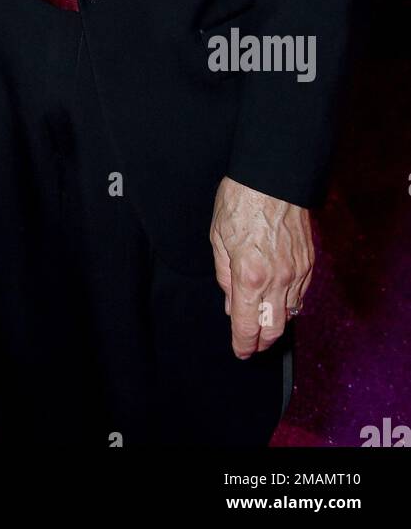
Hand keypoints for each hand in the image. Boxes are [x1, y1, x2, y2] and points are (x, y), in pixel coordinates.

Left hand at [209, 176, 313, 358]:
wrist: (273, 176)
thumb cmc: (241, 201)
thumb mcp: (218, 238)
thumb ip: (224, 276)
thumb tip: (230, 304)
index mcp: (248, 276)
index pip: (247, 326)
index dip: (243, 344)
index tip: (240, 352)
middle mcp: (277, 280)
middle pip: (273, 328)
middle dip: (261, 342)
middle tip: (251, 343)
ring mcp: (297, 272)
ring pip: (290, 313)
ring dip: (276, 322)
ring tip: (263, 322)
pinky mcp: (309, 262)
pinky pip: (301, 294)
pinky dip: (289, 303)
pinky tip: (279, 300)